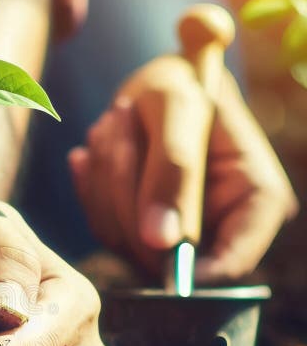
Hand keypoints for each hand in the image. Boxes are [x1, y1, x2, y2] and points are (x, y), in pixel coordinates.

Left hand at [69, 56, 297, 280]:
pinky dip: (92, 186)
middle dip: (128, 195)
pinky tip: (95, 147)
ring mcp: (174, 231)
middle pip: (165, 257)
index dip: (188, 266)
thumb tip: (159, 241)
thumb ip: (173, 169)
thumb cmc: (179, 81)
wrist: (154, 79)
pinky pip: (103, 227)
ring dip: (105, 182)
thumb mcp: (179, 108)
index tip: (153, 237)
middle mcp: (217, 227)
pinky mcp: (137, 227)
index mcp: (254, 202)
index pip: (230, 265)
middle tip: (116, 124)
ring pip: (126, 241)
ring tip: (113, 123)